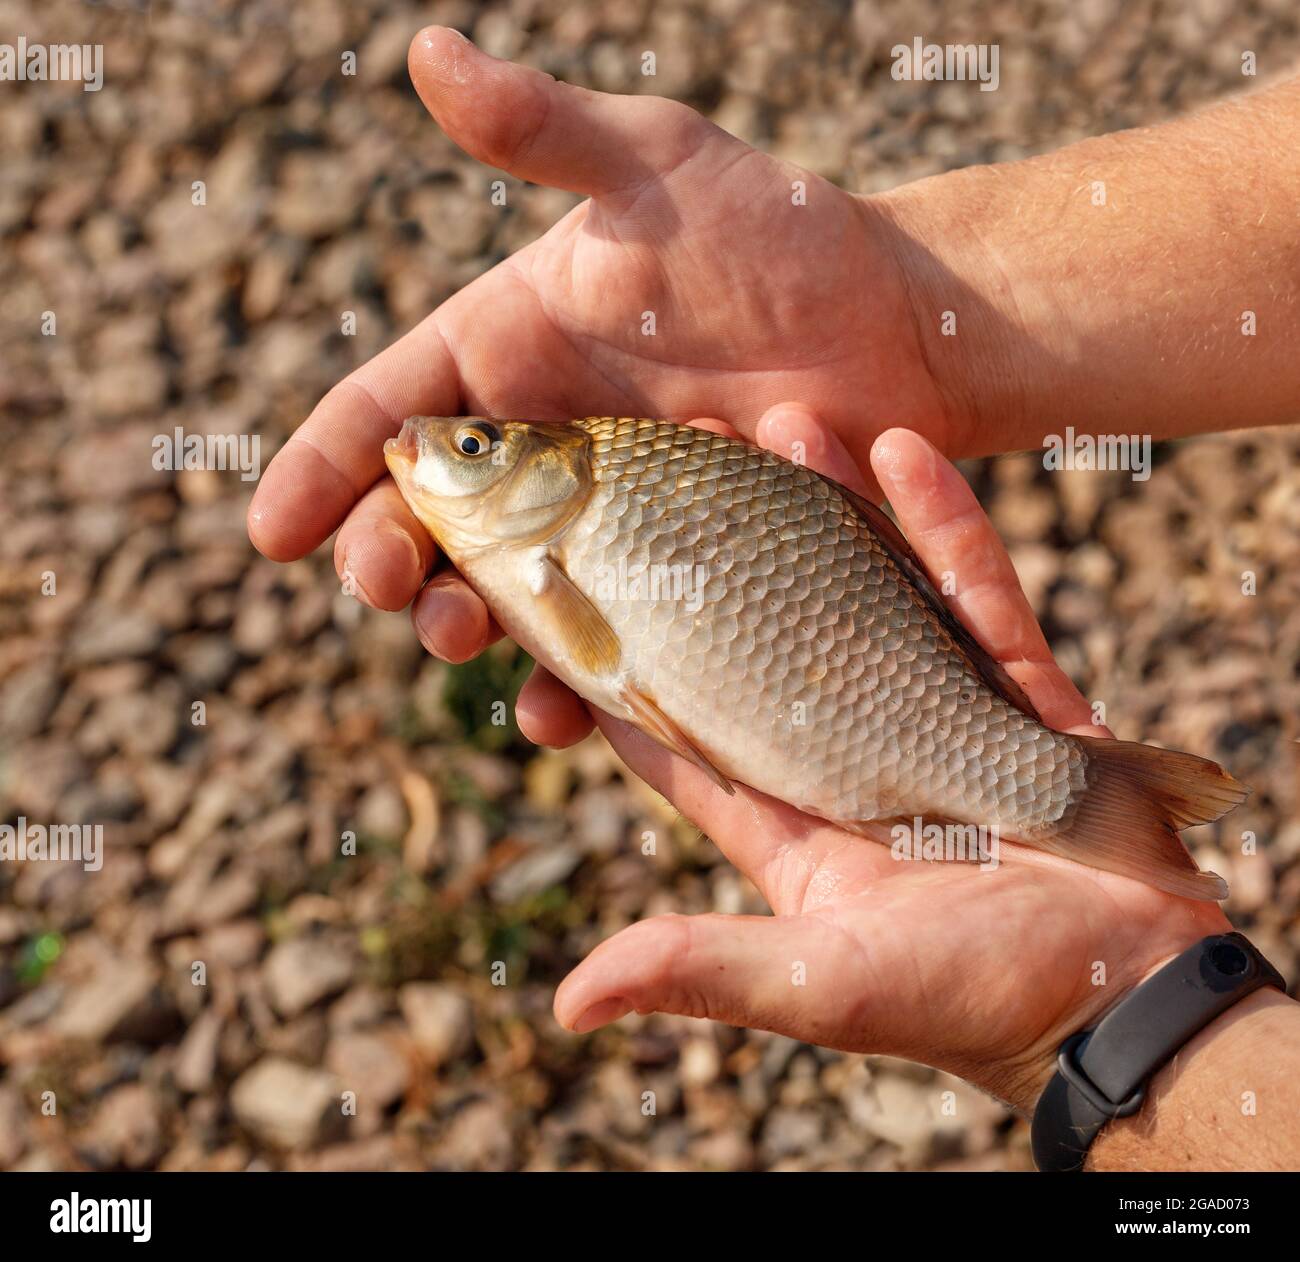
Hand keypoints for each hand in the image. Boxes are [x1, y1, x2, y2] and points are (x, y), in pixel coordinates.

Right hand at [247, 26, 949, 745]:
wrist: (900, 328)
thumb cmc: (782, 235)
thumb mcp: (660, 168)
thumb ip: (547, 130)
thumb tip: (425, 49)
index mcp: (511, 351)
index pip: (389, 409)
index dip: (322, 466)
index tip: (271, 531)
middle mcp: (542, 443)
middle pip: (429, 515)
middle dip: (386, 554)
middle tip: (382, 584)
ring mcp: (604, 518)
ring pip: (501, 591)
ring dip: (462, 627)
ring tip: (457, 641)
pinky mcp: (667, 575)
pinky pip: (601, 639)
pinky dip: (570, 682)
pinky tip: (554, 711)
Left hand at [551, 417, 1230, 1113]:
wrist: (1130, 1003)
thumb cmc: (972, 1006)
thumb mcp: (820, 985)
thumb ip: (701, 971)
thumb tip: (566, 1004)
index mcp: (789, 815)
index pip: (685, 727)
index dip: (634, 658)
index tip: (586, 582)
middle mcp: (849, 754)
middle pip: (771, 631)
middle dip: (730, 549)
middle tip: (685, 465)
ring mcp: (933, 715)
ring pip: (868, 590)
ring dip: (830, 509)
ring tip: (786, 424)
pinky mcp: (1014, 695)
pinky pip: (973, 594)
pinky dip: (944, 525)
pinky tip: (903, 450)